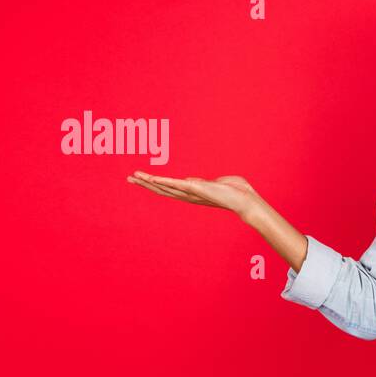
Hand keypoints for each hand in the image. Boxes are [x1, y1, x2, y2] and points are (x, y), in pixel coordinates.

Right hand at [126, 171, 264, 220]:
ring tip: (133, 176)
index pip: (171, 188)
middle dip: (146, 184)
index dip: (157, 184)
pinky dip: (162, 181)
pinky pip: (175, 184)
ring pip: (165, 187)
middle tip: (130, 178)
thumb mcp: (218, 182)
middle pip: (163, 189)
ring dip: (148, 181)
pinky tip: (149, 178)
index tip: (145, 178)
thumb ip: (204, 182)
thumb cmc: (237, 191)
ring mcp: (191, 193)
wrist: (246, 200)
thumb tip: (193, 180)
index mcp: (194, 193)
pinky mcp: (195, 189)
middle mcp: (190, 196)